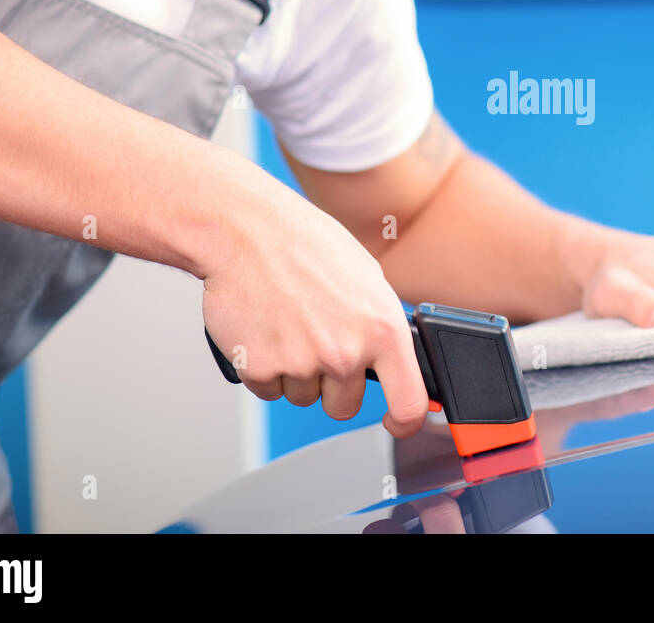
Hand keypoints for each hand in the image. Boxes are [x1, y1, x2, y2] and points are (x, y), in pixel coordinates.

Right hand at [197, 162, 427, 438]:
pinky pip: (268, 389)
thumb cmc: (306, 245)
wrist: (246, 231)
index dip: (404, 422)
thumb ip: (381, 325)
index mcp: (382, 330)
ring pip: (303, 397)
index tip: (394, 421)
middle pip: (343, 406)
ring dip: (296, 372)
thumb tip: (395, 361)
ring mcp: (301, 364)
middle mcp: (345, 353)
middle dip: (332, 383)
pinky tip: (266, 328)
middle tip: (318, 341)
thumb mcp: (367, 278)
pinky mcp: (259, 368)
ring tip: (289, 323)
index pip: (408, 404)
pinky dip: (264, 367)